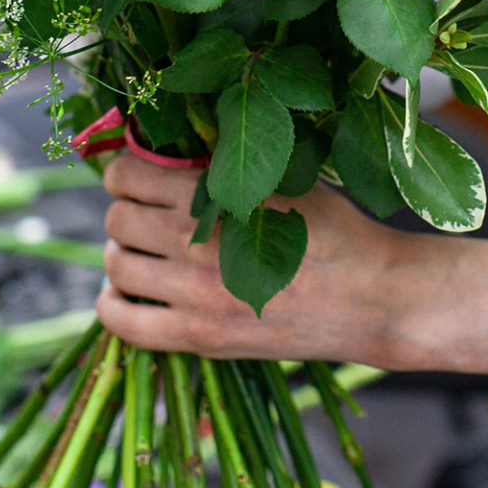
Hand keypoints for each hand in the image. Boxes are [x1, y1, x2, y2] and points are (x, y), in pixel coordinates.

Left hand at [96, 153, 487, 375]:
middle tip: (142, 211)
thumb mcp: (282, 180)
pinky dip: (113, 305)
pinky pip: (124, 323)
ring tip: (141, 250)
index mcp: (218, 197)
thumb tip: (166, 150)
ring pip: (117, 267)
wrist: (373, 297)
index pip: (130, 175)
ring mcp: (195, 296)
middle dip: (124, 209)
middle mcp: (198, 246)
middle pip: (118, 220)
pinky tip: (127, 294)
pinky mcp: (201, 337)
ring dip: (121, 253)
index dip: (123, 170)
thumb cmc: (334, 230)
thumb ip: (224, 166)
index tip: (133, 173)